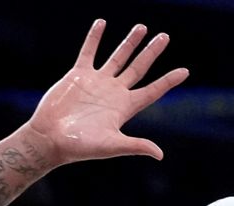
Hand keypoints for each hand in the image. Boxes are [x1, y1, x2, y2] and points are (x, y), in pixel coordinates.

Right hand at [26, 19, 189, 164]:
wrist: (49, 139)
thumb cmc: (79, 146)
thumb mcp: (110, 146)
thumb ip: (134, 146)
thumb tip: (159, 155)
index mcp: (124, 108)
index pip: (152, 91)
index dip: (168, 81)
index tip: (185, 71)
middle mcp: (113, 93)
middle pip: (138, 68)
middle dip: (151, 52)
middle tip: (164, 37)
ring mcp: (96, 82)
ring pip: (117, 57)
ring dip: (129, 42)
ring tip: (142, 28)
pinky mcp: (78, 75)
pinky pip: (89, 52)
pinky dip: (94, 38)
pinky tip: (102, 23)